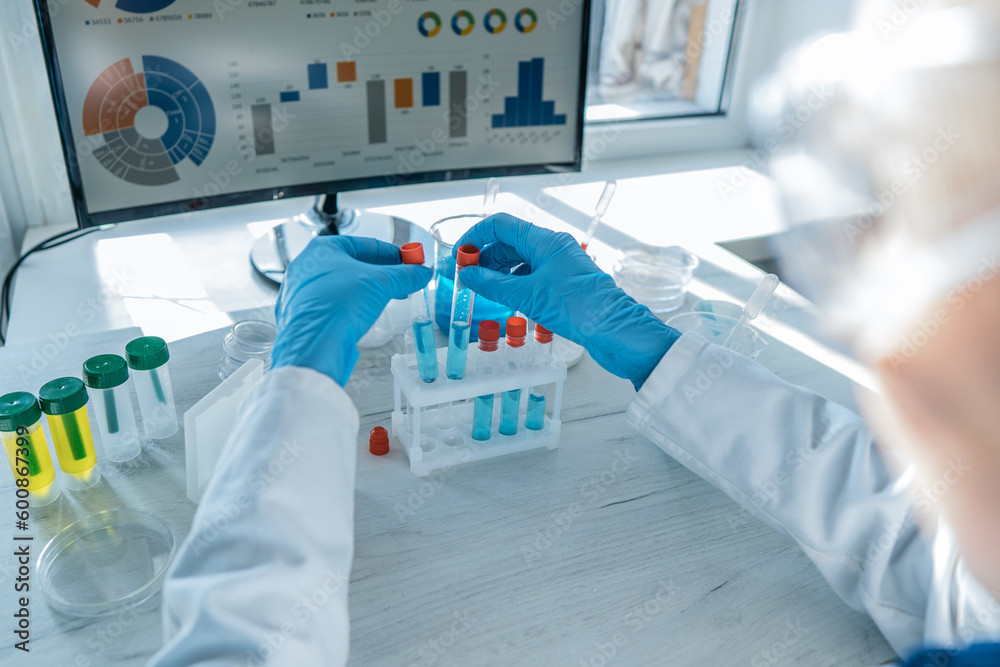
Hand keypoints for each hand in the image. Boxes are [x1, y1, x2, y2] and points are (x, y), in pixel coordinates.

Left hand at [273, 236, 431, 385]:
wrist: (315, 344)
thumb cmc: (339, 305)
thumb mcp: (381, 284)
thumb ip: (404, 275)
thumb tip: (421, 273)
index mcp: (323, 249)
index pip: (367, 245)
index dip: (394, 253)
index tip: (411, 261)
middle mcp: (310, 266)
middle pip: (357, 264)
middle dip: (384, 273)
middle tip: (405, 280)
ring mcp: (305, 290)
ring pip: (347, 284)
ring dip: (372, 288)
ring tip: (391, 296)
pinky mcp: (307, 313)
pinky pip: (337, 301)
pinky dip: (356, 303)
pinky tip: (370, 310)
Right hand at [455, 213, 679, 388]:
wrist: (616, 331)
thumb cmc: (582, 309)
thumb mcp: (527, 296)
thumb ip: (492, 284)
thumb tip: (468, 275)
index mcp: (546, 241)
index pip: (501, 225)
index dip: (476, 236)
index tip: (460, 254)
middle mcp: (553, 248)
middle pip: (510, 242)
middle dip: (486, 257)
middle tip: (468, 278)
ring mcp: (560, 266)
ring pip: (521, 261)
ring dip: (500, 273)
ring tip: (484, 291)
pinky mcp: (564, 284)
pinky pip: (532, 277)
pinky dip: (515, 285)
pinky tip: (508, 300)